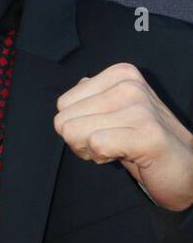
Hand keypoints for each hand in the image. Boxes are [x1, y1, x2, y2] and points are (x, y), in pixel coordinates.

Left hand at [54, 63, 192, 211]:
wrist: (184, 167)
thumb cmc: (142, 140)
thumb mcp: (115, 111)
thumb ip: (93, 97)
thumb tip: (75, 90)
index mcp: (121, 75)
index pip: (63, 104)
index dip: (77, 124)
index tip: (106, 129)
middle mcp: (130, 86)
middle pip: (64, 120)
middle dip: (81, 140)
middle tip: (112, 142)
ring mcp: (140, 109)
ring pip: (75, 132)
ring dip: (91, 150)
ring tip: (119, 147)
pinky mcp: (147, 134)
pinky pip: (96, 145)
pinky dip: (103, 157)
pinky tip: (125, 155)